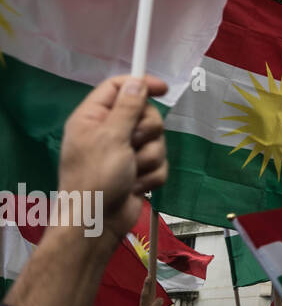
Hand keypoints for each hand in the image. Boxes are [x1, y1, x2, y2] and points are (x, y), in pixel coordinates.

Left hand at [59, 75, 168, 239]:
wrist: (97, 223)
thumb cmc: (96, 177)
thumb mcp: (111, 137)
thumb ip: (127, 108)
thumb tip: (137, 83)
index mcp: (93, 119)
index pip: (118, 88)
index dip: (140, 84)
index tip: (163, 89)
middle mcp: (109, 132)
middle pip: (145, 114)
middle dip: (147, 132)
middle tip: (133, 144)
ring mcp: (124, 153)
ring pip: (156, 141)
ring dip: (149, 158)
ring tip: (131, 172)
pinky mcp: (138, 171)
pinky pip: (159, 163)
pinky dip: (151, 176)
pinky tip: (135, 186)